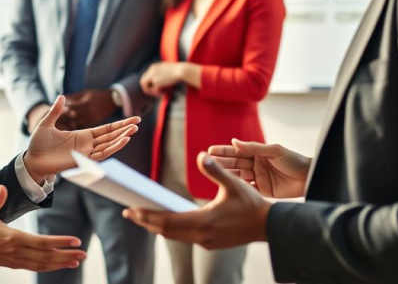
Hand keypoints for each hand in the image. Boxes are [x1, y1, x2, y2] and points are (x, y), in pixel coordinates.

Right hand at [0, 185, 85, 270]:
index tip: (75, 240)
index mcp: (13, 238)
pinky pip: (36, 267)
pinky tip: (61, 264)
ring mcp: (16, 260)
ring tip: (77, 260)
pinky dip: (50, 267)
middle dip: (66, 255)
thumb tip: (2, 187)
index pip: (41, 242)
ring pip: (43, 264)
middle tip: (83, 252)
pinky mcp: (15, 264)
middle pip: (46, 256)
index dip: (59, 242)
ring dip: (61, 263)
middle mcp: (17, 251)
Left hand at [25, 95, 139, 181]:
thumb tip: (62, 96)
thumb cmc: (38, 144)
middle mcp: (87, 144)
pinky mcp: (82, 160)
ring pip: (108, 145)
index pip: (105, 129)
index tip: (133, 119)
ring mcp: (86, 153)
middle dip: (124, 130)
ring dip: (121, 139)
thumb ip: (56, 111)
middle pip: (110, 136)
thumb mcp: (46, 124)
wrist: (32, 160)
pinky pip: (101, 155)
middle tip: (138, 122)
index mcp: (82, 135)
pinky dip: (112, 148)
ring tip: (133, 131)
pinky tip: (121, 142)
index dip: (119, 124)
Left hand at [123, 152, 271, 249]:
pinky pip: (183, 237)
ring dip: (157, 226)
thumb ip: (215, 169)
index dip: (147, 216)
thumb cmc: (252, 204)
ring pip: (173, 236)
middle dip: (146, 222)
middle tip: (129, 212)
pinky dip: (171, 229)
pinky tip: (166, 220)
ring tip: (143, 216)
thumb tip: (201, 154)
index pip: (166, 221)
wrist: (269, 226)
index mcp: (203, 221)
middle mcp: (201, 236)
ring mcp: (205, 242)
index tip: (131, 210)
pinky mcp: (210, 243)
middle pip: (165, 231)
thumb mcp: (234, 183)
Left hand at [140, 62, 184, 97]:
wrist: (181, 70)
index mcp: (152, 67)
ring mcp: (153, 76)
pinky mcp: (157, 82)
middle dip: (147, 89)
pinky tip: (164, 93)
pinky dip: (158, 93)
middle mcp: (151, 71)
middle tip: (155, 93)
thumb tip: (158, 82)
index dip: (149, 83)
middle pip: (142, 82)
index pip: (145, 76)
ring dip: (151, 92)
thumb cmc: (177, 70)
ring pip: (145, 87)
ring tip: (159, 94)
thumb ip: (160, 73)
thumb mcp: (166, 68)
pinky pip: (154, 90)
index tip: (155, 87)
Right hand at [208, 139, 310, 198]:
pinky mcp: (263, 190)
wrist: (309, 178)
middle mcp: (257, 165)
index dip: (224, 151)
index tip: (210, 150)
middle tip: (208, 162)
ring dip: (227, 174)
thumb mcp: (274, 151)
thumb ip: (254, 147)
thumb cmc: (294, 160)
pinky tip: (227, 187)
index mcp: (259, 153)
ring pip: (239, 175)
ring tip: (214, 173)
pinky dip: (238, 188)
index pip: (238, 151)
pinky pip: (247, 188)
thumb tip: (235, 141)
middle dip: (221, 162)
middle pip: (236, 163)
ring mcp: (259, 177)